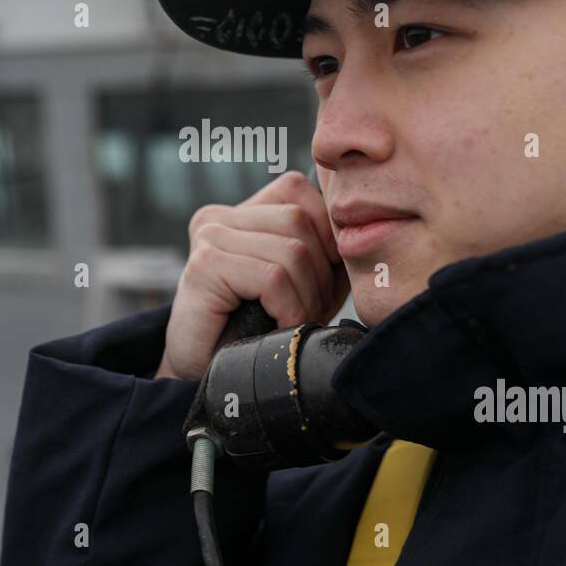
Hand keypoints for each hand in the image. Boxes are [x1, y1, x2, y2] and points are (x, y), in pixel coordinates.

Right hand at [156, 171, 349, 380]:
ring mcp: (209, 238)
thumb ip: (326, 250)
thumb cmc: (260, 330)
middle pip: (299, 220)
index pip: (298, 190)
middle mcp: (219, 217)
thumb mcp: (304, 282)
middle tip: (310, 311)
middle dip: (318, 272)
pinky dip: (288, 308)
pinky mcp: (205, 266)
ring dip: (305, 297)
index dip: (323, 232)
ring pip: (291, 250)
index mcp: (241, 212)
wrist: (209, 376)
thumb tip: (360, 228)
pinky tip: (278, 327)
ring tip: (293, 321)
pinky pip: (272, 277)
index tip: (324, 277)